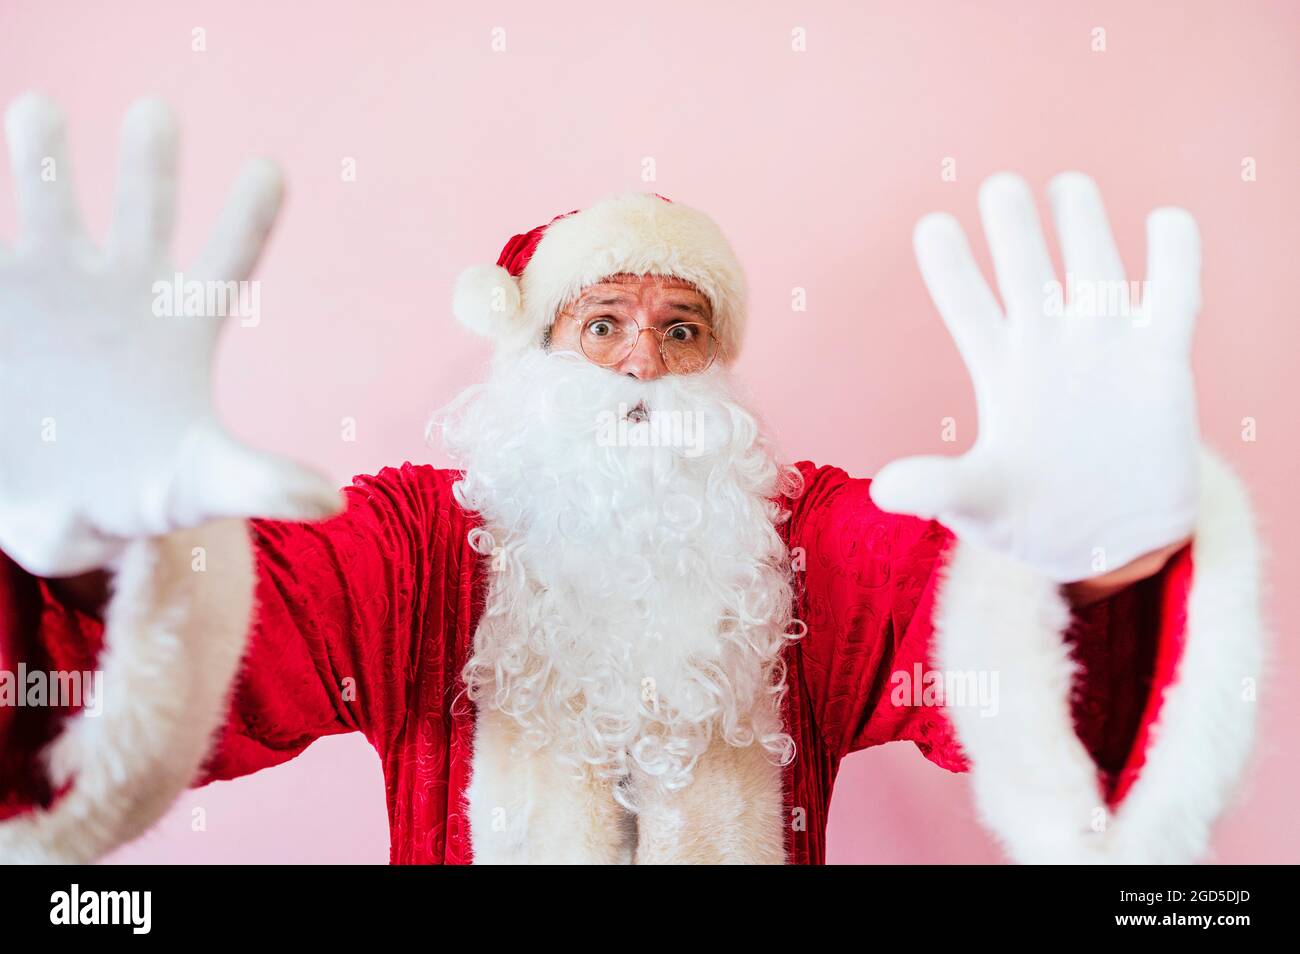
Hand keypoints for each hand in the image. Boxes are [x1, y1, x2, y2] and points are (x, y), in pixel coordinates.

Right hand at [0, 93, 339, 576]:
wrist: (56, 502)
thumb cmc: (142, 488)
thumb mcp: (199, 488)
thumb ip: (258, 484)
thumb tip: (332, 502)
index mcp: (182, 324)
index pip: (225, 264)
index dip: (246, 220)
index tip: (269, 171)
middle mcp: (121, 287)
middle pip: (144, 213)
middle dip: (150, 166)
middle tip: (156, 115)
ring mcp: (50, 283)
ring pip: (49, 203)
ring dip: (44, 158)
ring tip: (39, 108)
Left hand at [870, 172, 1200, 582]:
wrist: (1113, 542)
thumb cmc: (1036, 520)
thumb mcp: (982, 508)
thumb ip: (939, 490)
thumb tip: (884, 491)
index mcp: (1000, 372)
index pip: (968, 308)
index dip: (951, 269)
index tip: (932, 225)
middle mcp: (1049, 347)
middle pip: (1027, 271)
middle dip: (1015, 229)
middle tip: (1000, 187)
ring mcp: (1105, 348)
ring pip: (1093, 268)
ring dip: (1083, 225)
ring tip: (1067, 185)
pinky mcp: (1160, 360)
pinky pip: (1173, 296)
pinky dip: (1175, 259)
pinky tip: (1166, 223)